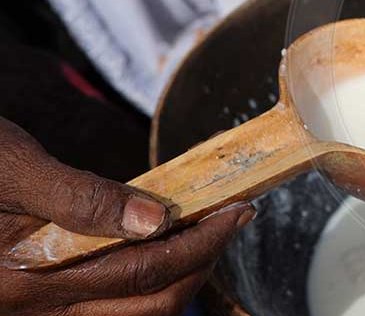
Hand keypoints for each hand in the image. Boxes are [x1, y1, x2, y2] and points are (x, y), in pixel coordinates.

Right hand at [0, 117, 254, 315]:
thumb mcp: (10, 165)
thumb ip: (80, 198)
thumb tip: (157, 218)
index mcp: (23, 282)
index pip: (142, 273)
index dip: (202, 242)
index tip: (238, 209)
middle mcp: (29, 311)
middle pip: (146, 306)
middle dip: (200, 263)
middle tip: (230, 219)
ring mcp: (31, 313)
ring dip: (177, 279)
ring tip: (203, 234)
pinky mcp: (31, 302)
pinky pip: (103, 310)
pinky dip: (143, 286)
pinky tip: (156, 249)